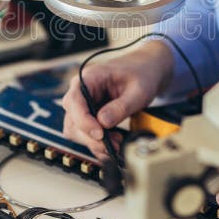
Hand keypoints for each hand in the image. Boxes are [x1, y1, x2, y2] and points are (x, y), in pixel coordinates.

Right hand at [61, 41, 173, 159]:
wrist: (146, 72)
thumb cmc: (141, 75)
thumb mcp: (138, 90)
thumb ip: (121, 106)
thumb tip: (103, 122)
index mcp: (90, 78)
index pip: (75, 101)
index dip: (84, 120)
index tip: (100, 134)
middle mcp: (81, 91)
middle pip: (72, 120)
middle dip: (92, 137)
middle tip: (114, 144)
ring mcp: (84, 105)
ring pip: (76, 131)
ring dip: (94, 143)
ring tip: (116, 144)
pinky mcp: (89, 116)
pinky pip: (85, 135)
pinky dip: (96, 144)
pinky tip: (112, 146)